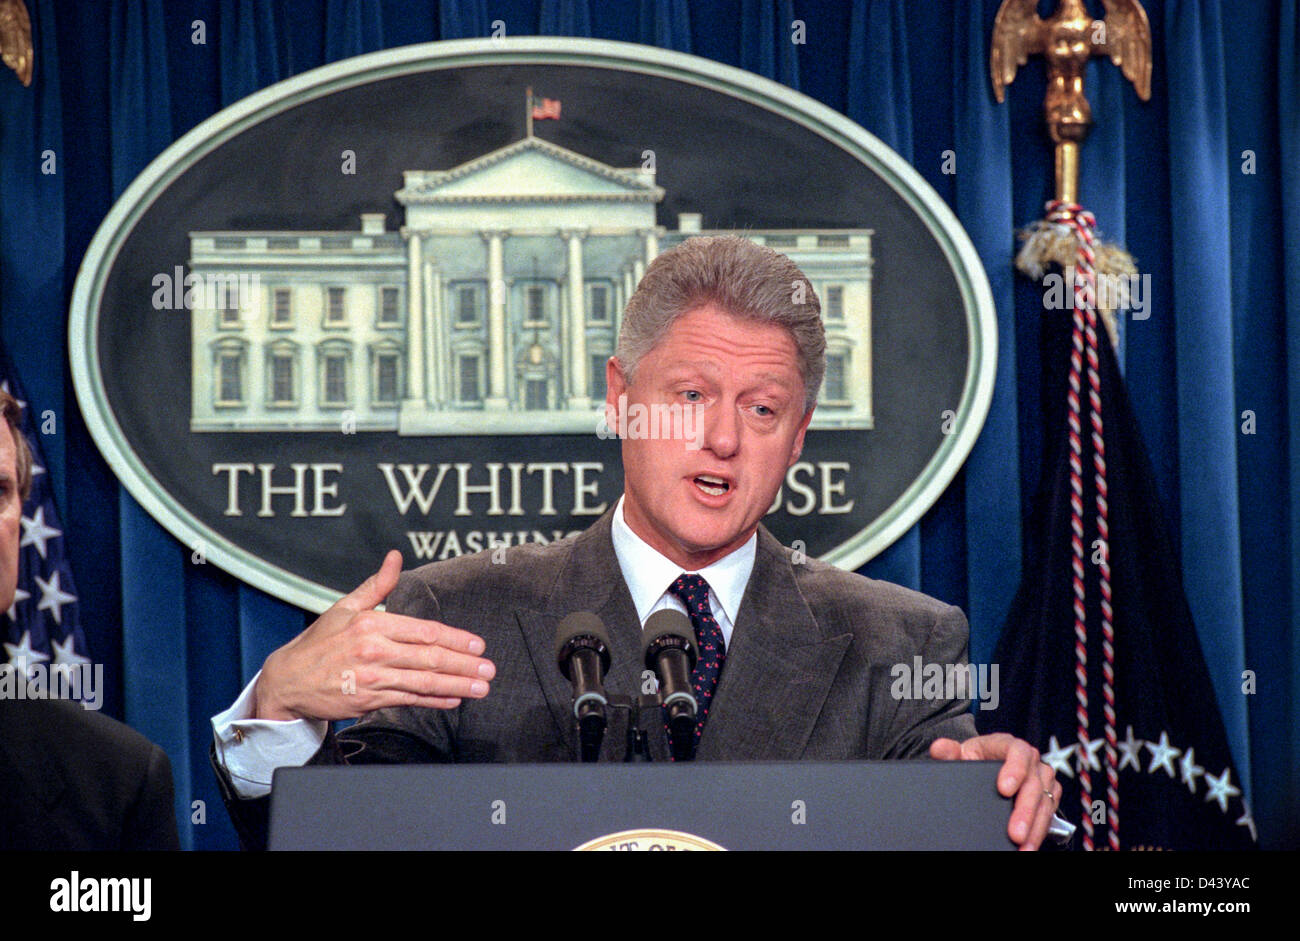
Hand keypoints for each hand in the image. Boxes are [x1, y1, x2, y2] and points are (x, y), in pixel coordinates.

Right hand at [253, 550, 494, 721]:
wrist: (287, 681)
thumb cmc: (318, 643)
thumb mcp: (345, 607)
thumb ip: (377, 585)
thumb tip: (395, 557)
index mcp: (372, 623)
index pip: (425, 632)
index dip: (456, 639)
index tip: (478, 645)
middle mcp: (374, 650)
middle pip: (430, 657)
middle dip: (464, 664)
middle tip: (489, 669)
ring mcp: (372, 678)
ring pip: (424, 681)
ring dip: (456, 685)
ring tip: (480, 687)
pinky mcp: (368, 700)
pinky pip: (409, 700)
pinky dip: (434, 701)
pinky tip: (453, 700)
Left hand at [930, 732, 1060, 850]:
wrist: (984, 767)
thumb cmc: (975, 759)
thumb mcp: (960, 753)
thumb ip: (948, 751)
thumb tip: (939, 748)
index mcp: (1008, 745)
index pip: (1018, 751)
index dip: (1015, 769)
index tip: (1004, 789)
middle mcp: (1031, 761)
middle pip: (1034, 784)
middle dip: (1025, 811)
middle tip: (1015, 833)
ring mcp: (1042, 779)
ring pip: (1044, 803)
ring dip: (1035, 828)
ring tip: (1023, 847)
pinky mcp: (1048, 796)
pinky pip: (1049, 815)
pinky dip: (1039, 832)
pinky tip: (1029, 846)